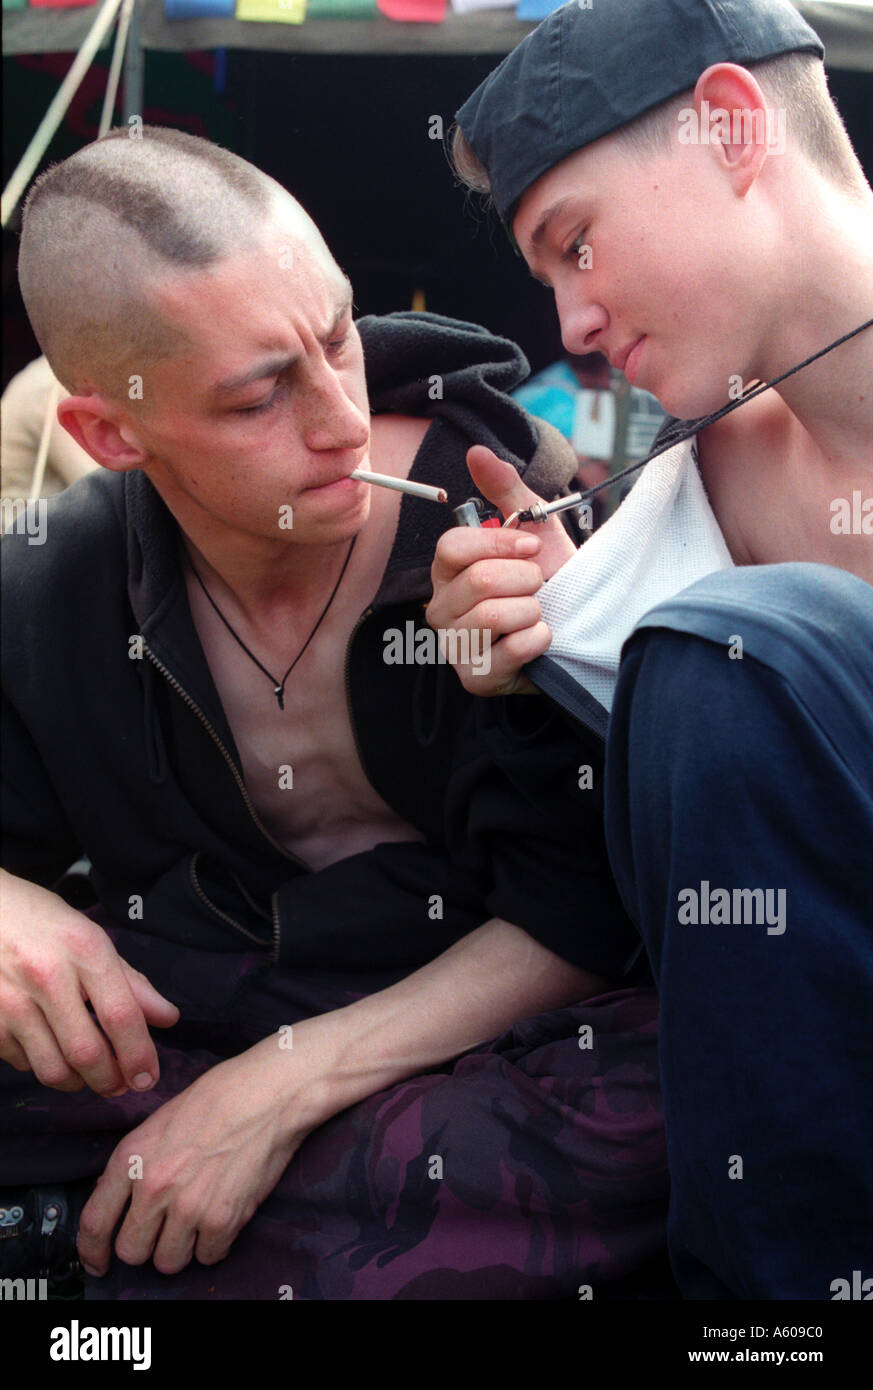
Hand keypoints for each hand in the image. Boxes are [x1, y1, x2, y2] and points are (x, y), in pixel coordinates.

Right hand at [0, 869, 178, 1095]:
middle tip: (120, 1085)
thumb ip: (131, 981)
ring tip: (90, 1076)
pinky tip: (52, 1051)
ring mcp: (11, 1000)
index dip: (139, 1054)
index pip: (120, 1014)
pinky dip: (44, 1066)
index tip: (148, 1078)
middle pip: (87, 1052)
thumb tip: (167, 1018)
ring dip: (79, 1084)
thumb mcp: (91, 937)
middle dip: (110, 1081)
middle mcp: (46, 975)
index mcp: (84, 949)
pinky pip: (23, 1063)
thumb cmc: (42, 921)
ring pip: (53, 1069)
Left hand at [77, 1037, 320, 1276]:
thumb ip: (136, 1163)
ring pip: (168, 1262)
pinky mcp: (223, 1219)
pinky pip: (208, 1257)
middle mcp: (154, 1186)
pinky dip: (215, 1244)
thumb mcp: (160, 1122)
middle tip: (164, 1230)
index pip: (94, 1223)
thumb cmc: (218, 1098)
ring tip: (197, 1219)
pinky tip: (222, 1215)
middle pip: (131, 1252)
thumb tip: (118, 1201)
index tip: (98, 1263)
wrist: (269, 1093)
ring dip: (181, 1248)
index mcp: (132, 1157)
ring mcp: (188, 1206)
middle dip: (146, 1246)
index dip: (92, 1252)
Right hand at [428, 446, 576, 694]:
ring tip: (538, 613)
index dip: (499, 544)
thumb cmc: (550, 580)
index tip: (532, 547)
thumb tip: (477, 451)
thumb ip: (506, 491)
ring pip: (493, 615)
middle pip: (478, 581)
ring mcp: (454, 646)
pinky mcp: (475, 678)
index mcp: (448, 571)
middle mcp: (440, 608)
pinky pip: (512, 650)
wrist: (578, 629)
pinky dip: (540, 640)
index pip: (452, 547)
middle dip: (525, 580)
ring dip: (533, 611)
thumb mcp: (534, 530)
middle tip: (539, 586)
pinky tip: (541, 640)